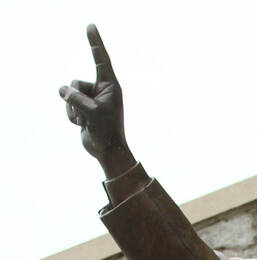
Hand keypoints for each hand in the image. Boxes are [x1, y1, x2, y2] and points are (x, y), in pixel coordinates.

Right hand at [59, 24, 128, 168]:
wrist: (107, 152)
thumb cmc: (106, 132)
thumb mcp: (92, 113)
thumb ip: (75, 98)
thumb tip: (62, 90)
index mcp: (110, 86)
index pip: (101, 59)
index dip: (95, 42)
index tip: (90, 26)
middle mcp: (101, 90)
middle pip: (76, 83)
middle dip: (75, 100)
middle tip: (86, 115)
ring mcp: (91, 99)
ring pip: (70, 95)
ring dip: (73, 110)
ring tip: (84, 121)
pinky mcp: (83, 108)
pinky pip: (69, 105)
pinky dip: (72, 116)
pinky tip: (81, 125)